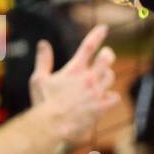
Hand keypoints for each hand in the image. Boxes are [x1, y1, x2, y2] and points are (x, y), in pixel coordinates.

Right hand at [28, 25, 119, 143]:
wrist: (53, 125)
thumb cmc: (43, 102)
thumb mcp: (38, 79)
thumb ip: (43, 60)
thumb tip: (43, 44)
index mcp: (74, 69)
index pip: (88, 46)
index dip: (97, 34)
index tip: (104, 28)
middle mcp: (89, 78)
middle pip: (107, 58)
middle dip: (108, 54)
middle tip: (106, 54)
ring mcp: (97, 93)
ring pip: (110, 76)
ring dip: (107, 74)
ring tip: (102, 75)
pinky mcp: (102, 107)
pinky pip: (114, 97)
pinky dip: (111, 96)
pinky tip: (106, 97)